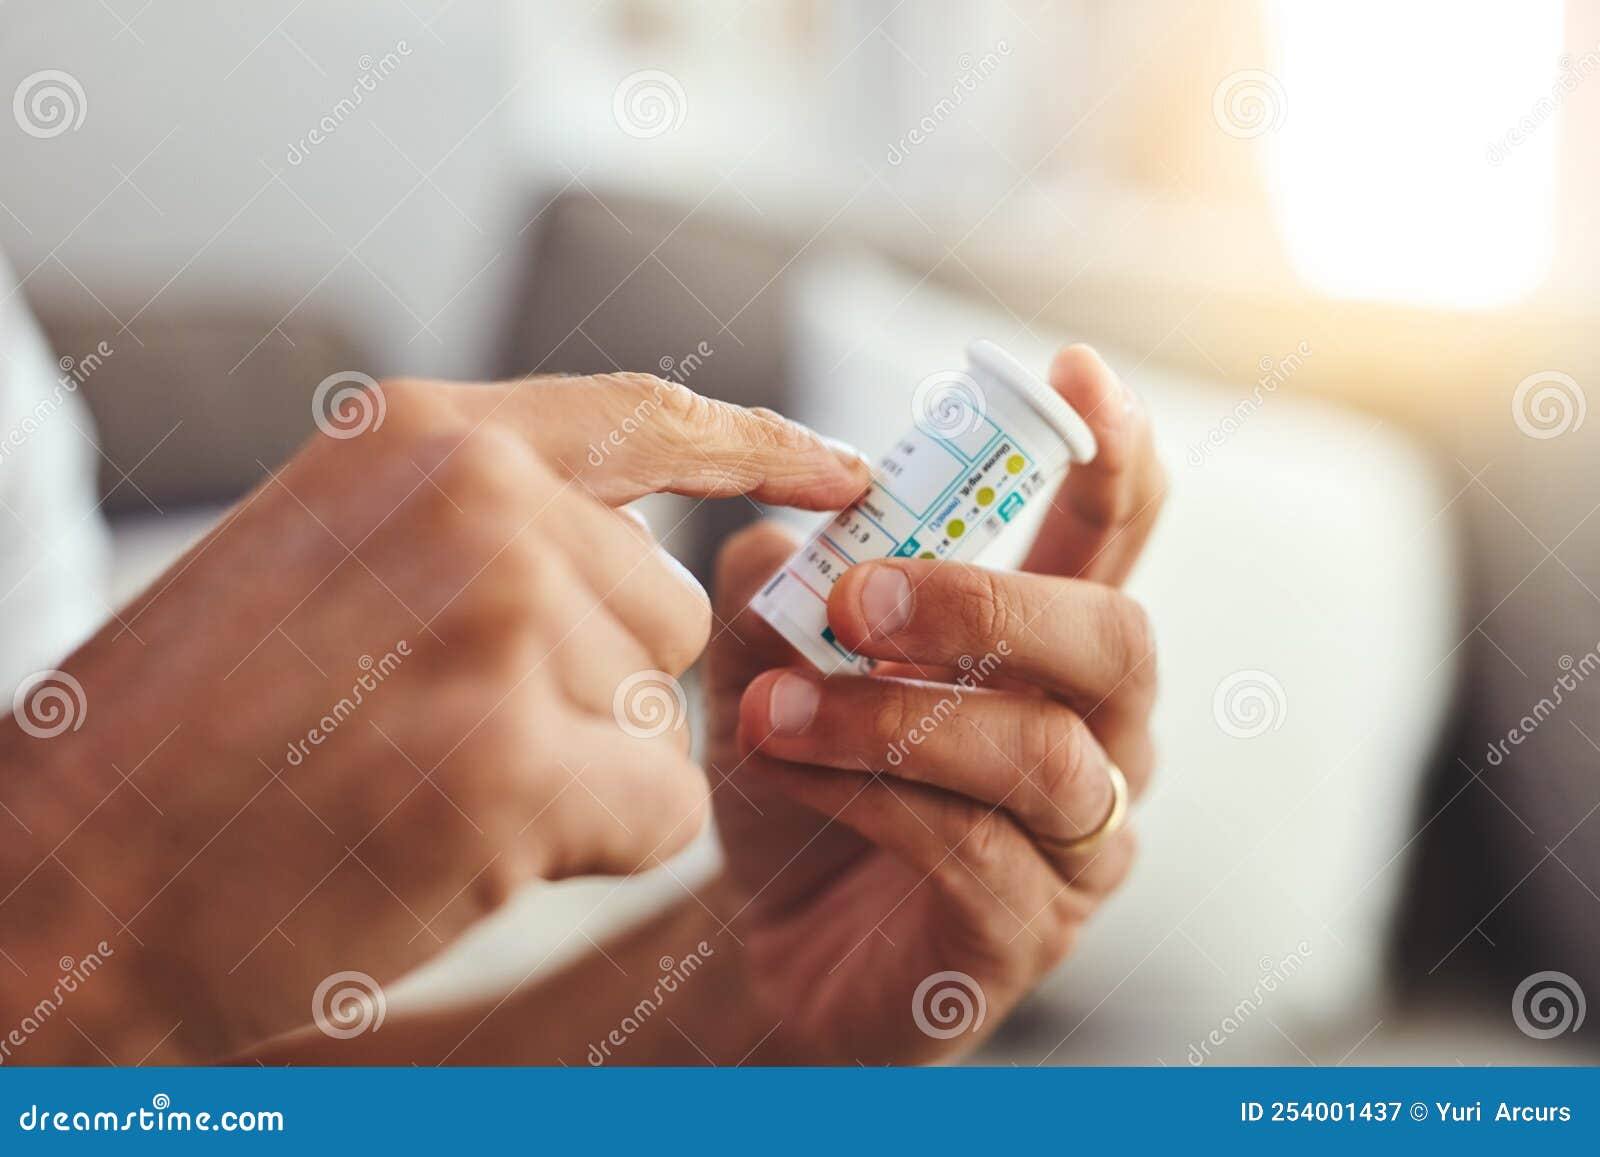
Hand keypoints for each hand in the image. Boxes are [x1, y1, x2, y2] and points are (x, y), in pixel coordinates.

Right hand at [0, 371, 867, 1064]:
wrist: (63, 877)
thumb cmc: (200, 736)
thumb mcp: (331, 560)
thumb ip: (481, 529)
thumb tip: (638, 554)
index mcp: (425, 436)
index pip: (648, 419)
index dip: (762, 445)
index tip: (850, 473)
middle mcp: (479, 500)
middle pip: (666, 607)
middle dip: (593, 688)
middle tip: (438, 734)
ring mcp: (502, 621)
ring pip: (663, 714)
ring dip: (576, 770)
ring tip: (423, 783)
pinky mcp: (520, 760)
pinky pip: (661, 808)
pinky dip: (583, 847)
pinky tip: (453, 845)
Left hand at [706, 345, 1165, 1063]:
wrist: (764, 945)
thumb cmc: (798, 786)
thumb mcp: (774, 664)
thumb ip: (784, 586)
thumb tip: (789, 532)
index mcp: (1049, 652)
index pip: (1116, 537)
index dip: (1113, 452)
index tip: (1075, 371)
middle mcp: (1096, 737)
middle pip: (1118, 641)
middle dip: (992, 603)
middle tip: (864, 594)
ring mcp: (1077, 843)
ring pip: (1042, 755)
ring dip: (897, 715)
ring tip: (775, 703)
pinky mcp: (1027, 933)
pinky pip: (975, 852)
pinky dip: (872, 798)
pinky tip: (789, 771)